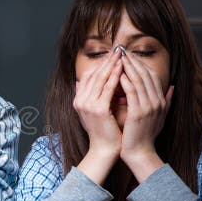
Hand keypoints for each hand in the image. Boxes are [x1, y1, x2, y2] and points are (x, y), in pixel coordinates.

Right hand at [73, 47, 123, 163]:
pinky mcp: (98, 109)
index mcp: (78, 100)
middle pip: (93, 74)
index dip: (99, 64)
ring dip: (112, 65)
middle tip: (118, 50)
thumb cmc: (104, 131)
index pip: (88, 76)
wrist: (105, 149)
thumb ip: (88, 96)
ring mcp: (87, 105)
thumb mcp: (92, 112)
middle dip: (107, 61)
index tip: (112, 56)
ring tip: (122, 55)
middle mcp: (80, 101)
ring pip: (100, 79)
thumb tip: (80, 82)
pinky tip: (123, 69)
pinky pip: (108, 88)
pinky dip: (115, 77)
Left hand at [118, 51, 172, 175]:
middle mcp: (158, 102)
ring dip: (128, 67)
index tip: (129, 55)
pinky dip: (126, 81)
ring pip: (139, 81)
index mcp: (161, 101)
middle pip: (146, 75)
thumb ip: (167, 101)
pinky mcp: (139, 113)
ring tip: (119, 58)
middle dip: (133, 61)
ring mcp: (149, 107)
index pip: (152, 76)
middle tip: (122, 51)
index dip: (141, 64)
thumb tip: (172, 87)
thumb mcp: (160, 117)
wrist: (140, 152)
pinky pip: (132, 92)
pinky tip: (118, 74)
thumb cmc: (146, 135)